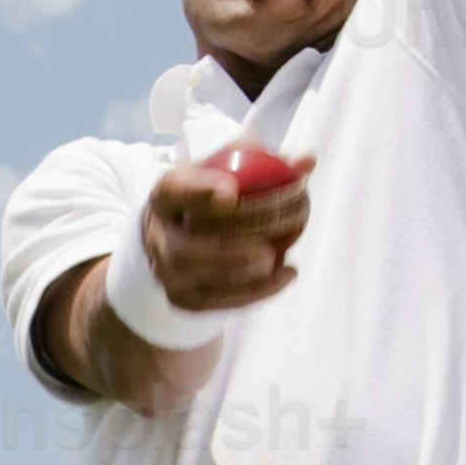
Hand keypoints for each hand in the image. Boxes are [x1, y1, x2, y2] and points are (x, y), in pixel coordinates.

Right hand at [139, 151, 309, 317]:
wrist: (174, 231)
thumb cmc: (207, 194)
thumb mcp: (226, 169)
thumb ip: (264, 162)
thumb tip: (307, 161)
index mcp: (166, 196)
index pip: (174, 191)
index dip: (200, 193)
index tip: (232, 193)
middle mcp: (159, 237)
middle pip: (182, 251)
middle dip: (225, 254)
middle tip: (265, 251)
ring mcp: (167, 273)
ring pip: (200, 283)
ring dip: (244, 279)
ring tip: (281, 266)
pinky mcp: (183, 299)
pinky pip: (216, 303)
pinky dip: (253, 293)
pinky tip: (283, 278)